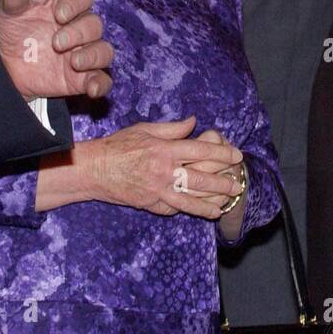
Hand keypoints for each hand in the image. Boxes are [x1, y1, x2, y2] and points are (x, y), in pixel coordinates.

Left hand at [0, 0, 113, 100]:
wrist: (6, 67)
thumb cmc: (12, 33)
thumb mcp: (7, 14)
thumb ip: (13, 1)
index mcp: (64, 6)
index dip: (75, 4)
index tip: (59, 15)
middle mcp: (78, 29)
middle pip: (95, 24)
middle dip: (79, 33)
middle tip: (56, 43)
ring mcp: (83, 53)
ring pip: (104, 51)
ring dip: (93, 56)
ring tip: (73, 62)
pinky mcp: (83, 78)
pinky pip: (102, 80)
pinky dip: (101, 84)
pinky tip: (91, 89)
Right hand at [78, 117, 242, 218]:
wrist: (95, 169)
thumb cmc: (118, 145)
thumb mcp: (144, 129)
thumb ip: (172, 128)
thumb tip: (193, 122)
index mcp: (164, 149)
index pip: (200, 149)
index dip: (221, 152)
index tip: (236, 154)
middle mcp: (164, 171)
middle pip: (201, 178)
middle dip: (222, 182)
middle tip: (237, 184)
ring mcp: (158, 191)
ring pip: (190, 200)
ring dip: (210, 203)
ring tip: (225, 205)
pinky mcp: (150, 204)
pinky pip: (174, 209)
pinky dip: (188, 210)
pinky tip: (201, 211)